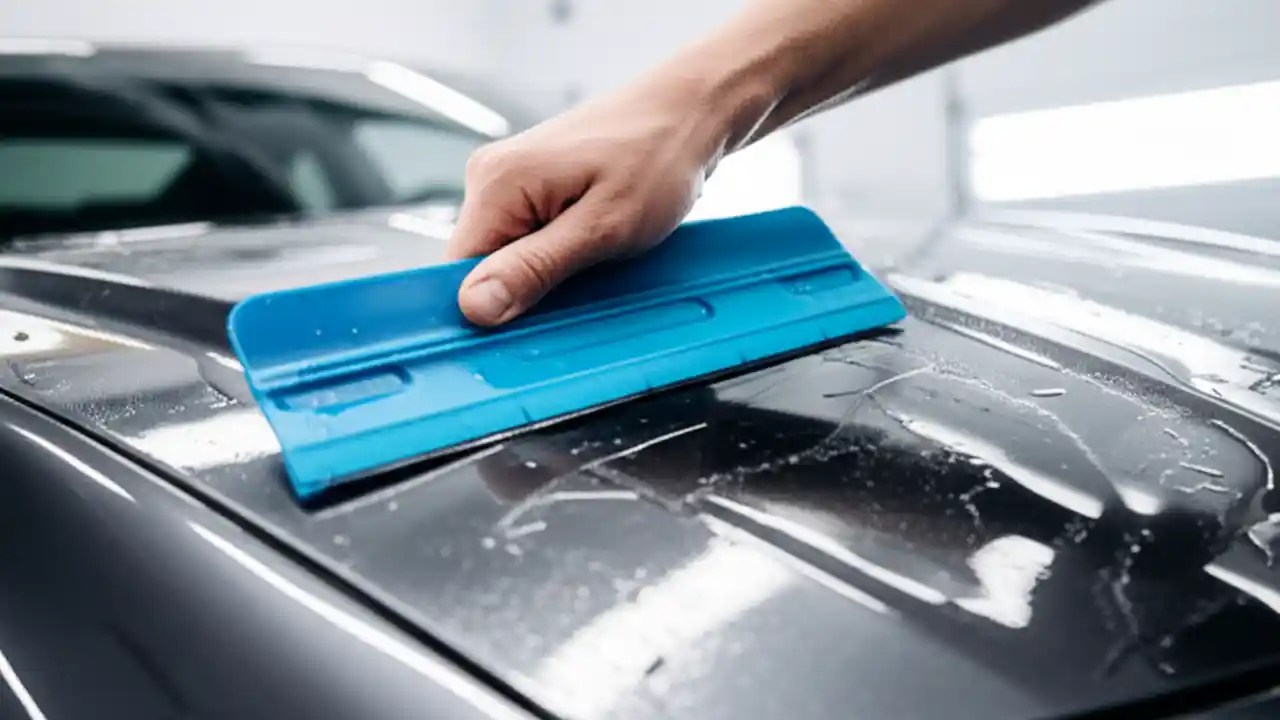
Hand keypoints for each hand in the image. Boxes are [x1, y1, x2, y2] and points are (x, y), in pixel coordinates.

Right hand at [445, 76, 730, 325]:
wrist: (689, 111)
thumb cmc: (657, 156)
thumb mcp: (601, 227)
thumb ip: (535, 268)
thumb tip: (474, 306)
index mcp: (496, 184)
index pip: (457, 271)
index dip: (489, 308)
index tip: (533, 322)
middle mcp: (491, 177)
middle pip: (481, 267)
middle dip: (527, 290)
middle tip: (585, 284)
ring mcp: (510, 180)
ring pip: (507, 257)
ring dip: (547, 273)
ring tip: (597, 255)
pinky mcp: (531, 187)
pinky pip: (527, 239)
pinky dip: (557, 254)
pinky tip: (593, 244)